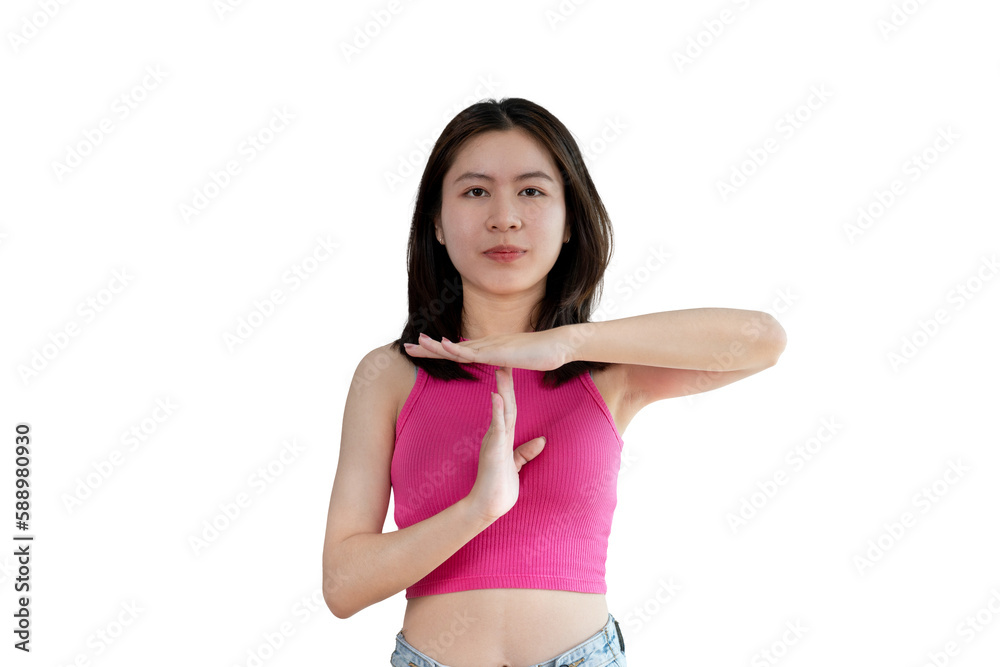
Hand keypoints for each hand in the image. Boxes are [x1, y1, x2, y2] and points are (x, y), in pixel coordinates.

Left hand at [403, 327, 572, 371]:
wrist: (559, 346)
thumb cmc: (542, 354)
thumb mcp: (518, 361)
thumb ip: (506, 363)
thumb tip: (501, 366)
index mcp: (487, 349)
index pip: (457, 352)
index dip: (437, 351)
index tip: (419, 351)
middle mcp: (485, 345)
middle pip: (450, 348)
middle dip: (427, 348)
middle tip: (405, 347)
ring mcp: (491, 347)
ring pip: (457, 348)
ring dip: (435, 346)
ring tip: (416, 343)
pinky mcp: (499, 352)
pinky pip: (475, 353)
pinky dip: (457, 348)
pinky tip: (443, 346)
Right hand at [465, 366, 545, 522]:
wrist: (487, 505)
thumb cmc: (500, 487)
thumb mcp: (518, 465)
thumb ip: (527, 452)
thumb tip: (542, 440)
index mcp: (504, 438)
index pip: (510, 410)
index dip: (512, 391)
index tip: (511, 373)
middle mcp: (498, 436)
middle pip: (505, 405)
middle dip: (506, 383)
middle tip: (505, 362)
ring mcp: (494, 441)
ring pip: (501, 411)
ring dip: (502, 391)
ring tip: (501, 371)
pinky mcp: (493, 449)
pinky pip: (497, 427)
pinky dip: (498, 411)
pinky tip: (497, 396)